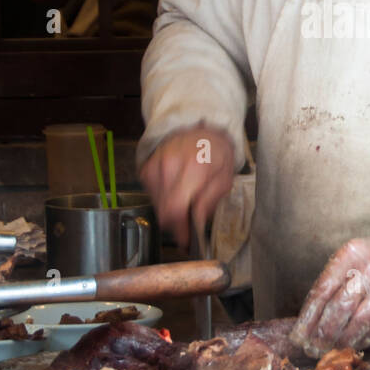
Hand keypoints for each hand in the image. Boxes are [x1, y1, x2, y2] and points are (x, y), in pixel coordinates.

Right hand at [139, 125, 234, 250]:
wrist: (198, 128)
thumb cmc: (216, 153)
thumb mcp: (225, 178)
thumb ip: (210, 201)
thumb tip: (196, 224)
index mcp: (193, 168)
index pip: (175, 209)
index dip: (180, 230)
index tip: (187, 241)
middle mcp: (168, 166)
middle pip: (164, 212)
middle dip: (177, 223)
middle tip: (190, 222)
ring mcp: (154, 167)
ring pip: (157, 206)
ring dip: (170, 210)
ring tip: (186, 198)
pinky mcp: (145, 169)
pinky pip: (152, 195)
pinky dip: (163, 198)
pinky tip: (176, 189)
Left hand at [291, 237, 369, 357]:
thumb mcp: (351, 261)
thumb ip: (332, 285)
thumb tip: (306, 323)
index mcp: (351, 252)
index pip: (324, 289)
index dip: (309, 317)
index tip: (298, 336)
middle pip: (341, 305)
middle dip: (324, 332)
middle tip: (313, 348)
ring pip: (361, 319)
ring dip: (344, 339)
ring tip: (332, 349)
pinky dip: (364, 338)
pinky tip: (354, 343)